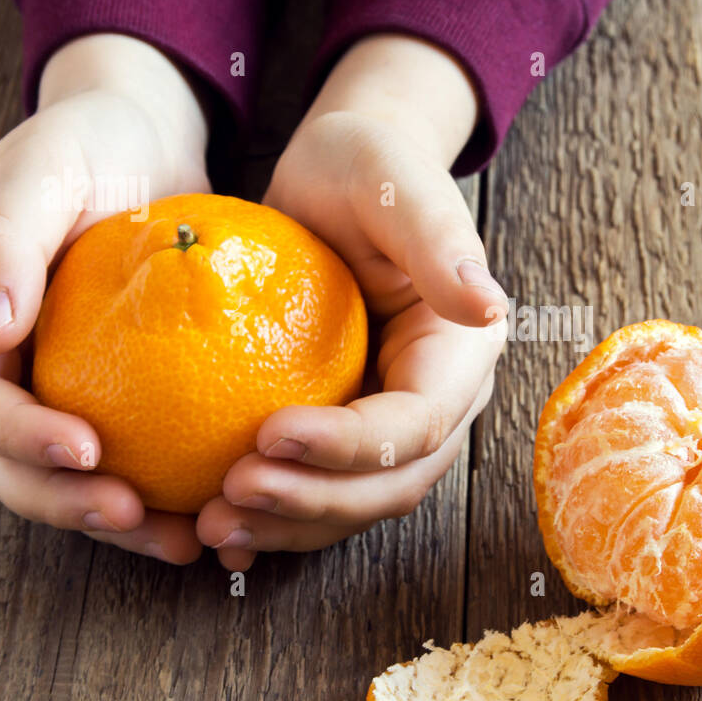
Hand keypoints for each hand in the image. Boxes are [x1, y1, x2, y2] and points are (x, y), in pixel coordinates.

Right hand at [0, 34, 210, 562]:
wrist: (138, 141)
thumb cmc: (86, 144)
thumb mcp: (43, 171)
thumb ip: (5, 242)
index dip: (20, 439)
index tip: (88, 453)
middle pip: (12, 465)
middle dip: (67, 504)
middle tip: (138, 518)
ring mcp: (54, 386)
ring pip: (68, 479)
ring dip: (117, 520)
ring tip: (184, 539)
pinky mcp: (112, 394)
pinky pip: (131, 454)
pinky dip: (163, 489)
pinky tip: (216, 508)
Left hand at [196, 34, 507, 569]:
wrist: (338, 179)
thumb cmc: (367, 168)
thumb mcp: (397, 185)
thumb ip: (439, 240)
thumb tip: (489, 307)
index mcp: (460, 353)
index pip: (416, 424)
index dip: (350, 447)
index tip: (268, 434)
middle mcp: (437, 401)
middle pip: (390, 484)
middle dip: (314, 504)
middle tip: (229, 499)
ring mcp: (392, 424)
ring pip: (354, 502)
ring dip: (288, 524)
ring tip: (212, 525)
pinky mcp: (345, 431)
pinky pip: (317, 490)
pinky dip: (274, 519)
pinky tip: (216, 532)